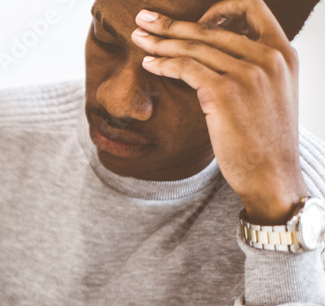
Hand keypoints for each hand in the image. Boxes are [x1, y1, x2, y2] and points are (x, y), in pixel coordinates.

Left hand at [132, 0, 305, 223]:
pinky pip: (186, 68)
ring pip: (193, 46)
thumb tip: (220, 59)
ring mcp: (247, 73)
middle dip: (171, 22)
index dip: (220, 8)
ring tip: (137, 38)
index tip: (196, 21)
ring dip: (159, 41)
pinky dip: (163, 64)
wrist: (271, 175)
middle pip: (210, 28)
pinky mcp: (224, 92)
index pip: (253, 7)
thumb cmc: (265, 141)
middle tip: (143, 18)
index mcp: (283, 52)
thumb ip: (254, 70)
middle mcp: (268, 57)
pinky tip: (147, 64)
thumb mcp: (272, 94)